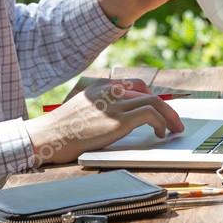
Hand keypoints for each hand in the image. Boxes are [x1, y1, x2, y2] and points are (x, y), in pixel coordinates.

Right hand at [23, 79, 184, 166]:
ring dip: (170, 116)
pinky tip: (160, 134)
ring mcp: (114, 104)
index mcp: (100, 86)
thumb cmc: (59, 129)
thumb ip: (99, 107)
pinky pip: (150, 115)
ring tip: (174, 129)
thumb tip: (119, 117)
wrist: (46, 137)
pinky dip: (161, 123)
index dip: (151, 97)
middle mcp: (110, 90)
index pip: (135, 85)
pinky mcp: (118, 120)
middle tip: (175, 121)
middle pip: (148, 92)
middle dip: (166, 107)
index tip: (160, 110)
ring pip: (154, 102)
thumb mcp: (80, 109)